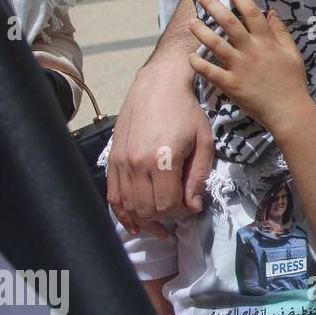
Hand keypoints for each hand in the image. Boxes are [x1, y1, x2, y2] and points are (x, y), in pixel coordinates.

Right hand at [107, 57, 214, 237]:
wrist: (158, 86)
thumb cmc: (187, 112)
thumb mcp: (203, 142)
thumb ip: (198, 177)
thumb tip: (192, 207)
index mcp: (162, 159)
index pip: (167, 205)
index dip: (180, 213)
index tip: (190, 206)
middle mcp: (136, 163)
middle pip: (146, 209)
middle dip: (163, 219)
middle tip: (176, 216)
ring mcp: (121, 161)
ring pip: (127, 205)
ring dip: (142, 221)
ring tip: (157, 228)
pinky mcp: (112, 158)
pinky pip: (112, 194)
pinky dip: (122, 212)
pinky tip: (133, 223)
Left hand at [187, 0, 310, 135]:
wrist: (289, 111)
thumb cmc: (293, 81)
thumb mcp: (292, 53)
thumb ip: (281, 31)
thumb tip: (271, 11)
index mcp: (267, 41)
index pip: (251, 12)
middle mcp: (251, 50)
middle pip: (228, 22)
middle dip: (212, 6)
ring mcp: (239, 67)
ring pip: (214, 43)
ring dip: (200, 31)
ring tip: (192, 22)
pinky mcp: (230, 84)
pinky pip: (209, 71)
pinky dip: (197, 63)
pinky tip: (191, 56)